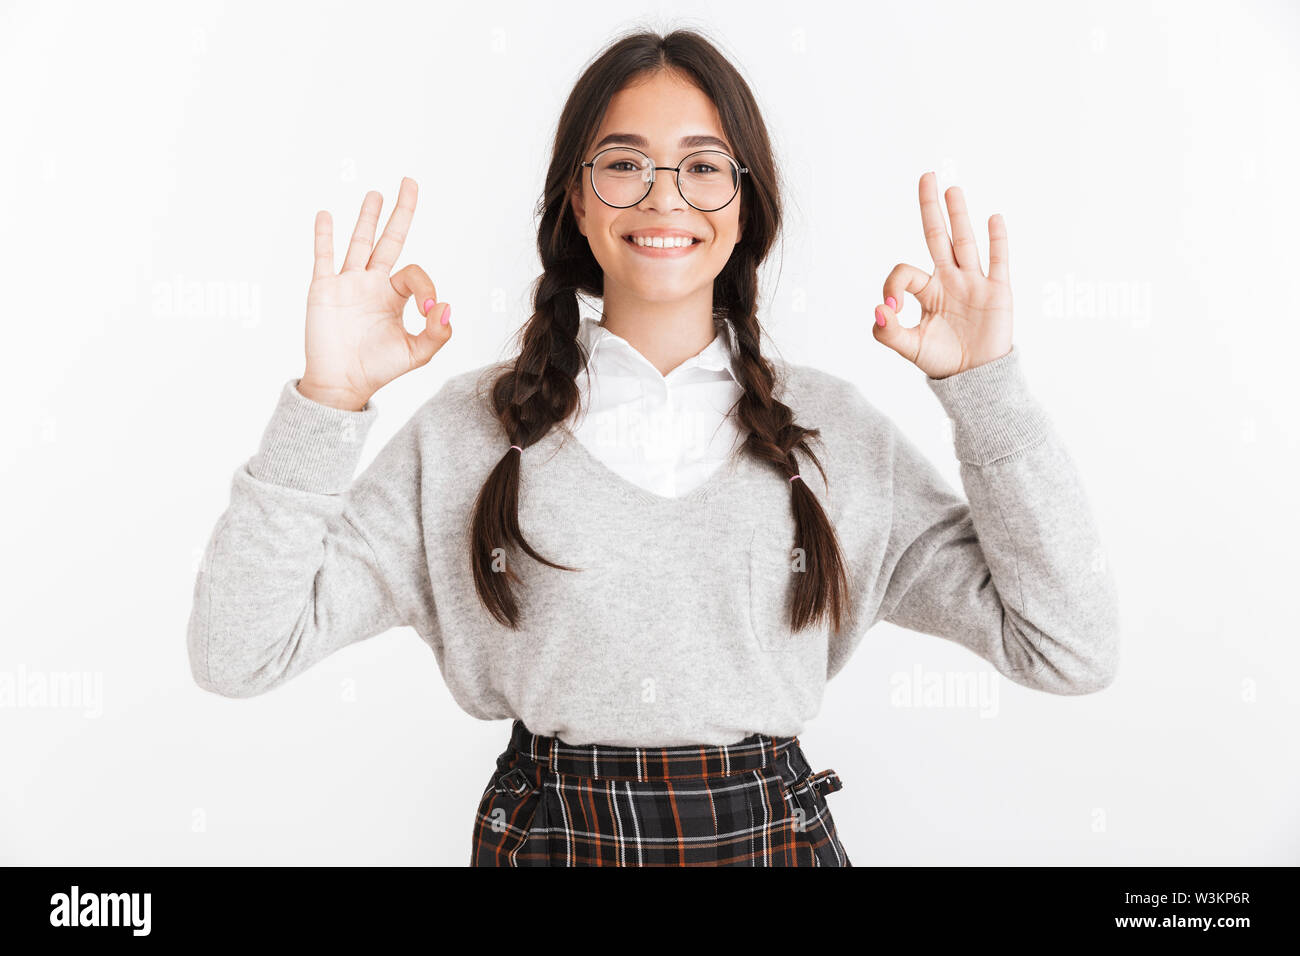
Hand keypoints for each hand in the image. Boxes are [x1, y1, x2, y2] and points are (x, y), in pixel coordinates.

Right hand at [299, 177, 451, 409]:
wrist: (342, 383)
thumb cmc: (379, 369)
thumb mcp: (417, 354)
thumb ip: (437, 334)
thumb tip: (446, 307)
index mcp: (395, 296)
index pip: (415, 274)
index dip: (427, 288)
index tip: (429, 312)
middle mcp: (372, 284)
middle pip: (389, 240)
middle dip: (400, 212)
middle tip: (409, 182)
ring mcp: (347, 283)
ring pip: (359, 242)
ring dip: (367, 218)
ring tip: (376, 194)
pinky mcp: (323, 289)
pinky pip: (324, 257)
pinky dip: (324, 236)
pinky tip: (326, 215)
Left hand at [873, 171, 1012, 378]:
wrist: (976, 379)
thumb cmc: (943, 362)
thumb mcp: (909, 349)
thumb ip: (889, 332)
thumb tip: (878, 310)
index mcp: (927, 291)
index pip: (905, 273)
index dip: (892, 287)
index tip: (890, 310)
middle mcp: (949, 280)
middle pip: (937, 237)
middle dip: (931, 208)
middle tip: (926, 176)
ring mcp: (974, 283)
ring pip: (965, 242)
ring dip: (958, 215)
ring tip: (952, 189)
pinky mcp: (997, 292)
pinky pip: (998, 261)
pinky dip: (997, 240)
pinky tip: (994, 218)